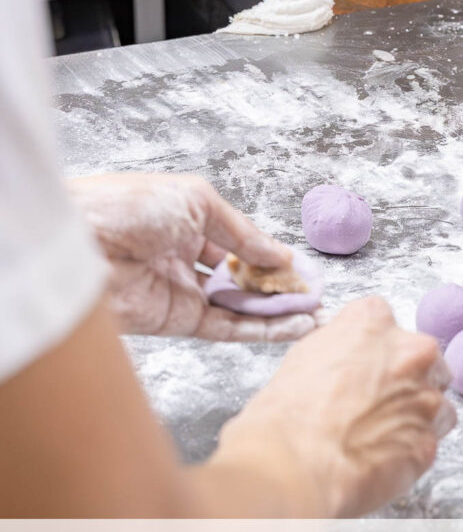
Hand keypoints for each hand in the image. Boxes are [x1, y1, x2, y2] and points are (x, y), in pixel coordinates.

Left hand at [69, 173, 318, 340]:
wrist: (77, 244)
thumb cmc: (125, 207)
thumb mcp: (197, 202)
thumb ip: (243, 233)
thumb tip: (281, 256)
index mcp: (185, 223)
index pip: (239, 244)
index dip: (271, 256)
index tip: (302, 268)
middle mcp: (183, 258)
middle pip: (242, 278)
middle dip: (280, 287)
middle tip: (315, 295)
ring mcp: (180, 291)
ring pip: (239, 306)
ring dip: (278, 312)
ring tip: (315, 314)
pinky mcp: (175, 321)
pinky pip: (226, 327)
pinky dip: (260, 329)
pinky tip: (291, 326)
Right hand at [209, 296, 456, 517]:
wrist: (294, 464)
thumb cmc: (288, 415)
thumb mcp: (304, 356)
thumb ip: (341, 347)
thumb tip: (350, 357)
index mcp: (373, 322)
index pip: (383, 319)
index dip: (372, 347)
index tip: (364, 364)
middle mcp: (409, 352)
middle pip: (423, 357)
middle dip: (405, 377)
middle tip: (375, 401)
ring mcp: (426, 396)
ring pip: (435, 399)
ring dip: (415, 413)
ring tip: (379, 434)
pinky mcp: (430, 439)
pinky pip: (432, 438)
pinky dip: (413, 445)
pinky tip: (384, 454)